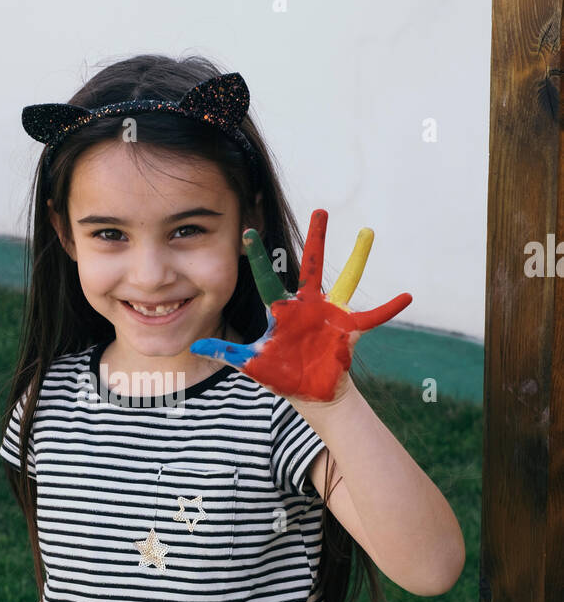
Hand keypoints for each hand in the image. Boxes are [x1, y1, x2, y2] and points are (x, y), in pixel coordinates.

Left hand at [189, 209, 411, 403]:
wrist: (310, 392)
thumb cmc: (281, 374)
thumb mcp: (251, 363)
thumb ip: (226, 352)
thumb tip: (194, 345)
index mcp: (282, 309)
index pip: (266, 278)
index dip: (256, 257)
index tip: (247, 231)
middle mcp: (307, 304)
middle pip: (310, 264)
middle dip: (315, 238)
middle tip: (320, 209)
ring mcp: (330, 313)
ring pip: (346, 278)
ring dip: (358, 257)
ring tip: (367, 231)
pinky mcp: (348, 328)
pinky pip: (372, 317)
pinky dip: (389, 308)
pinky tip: (407, 295)